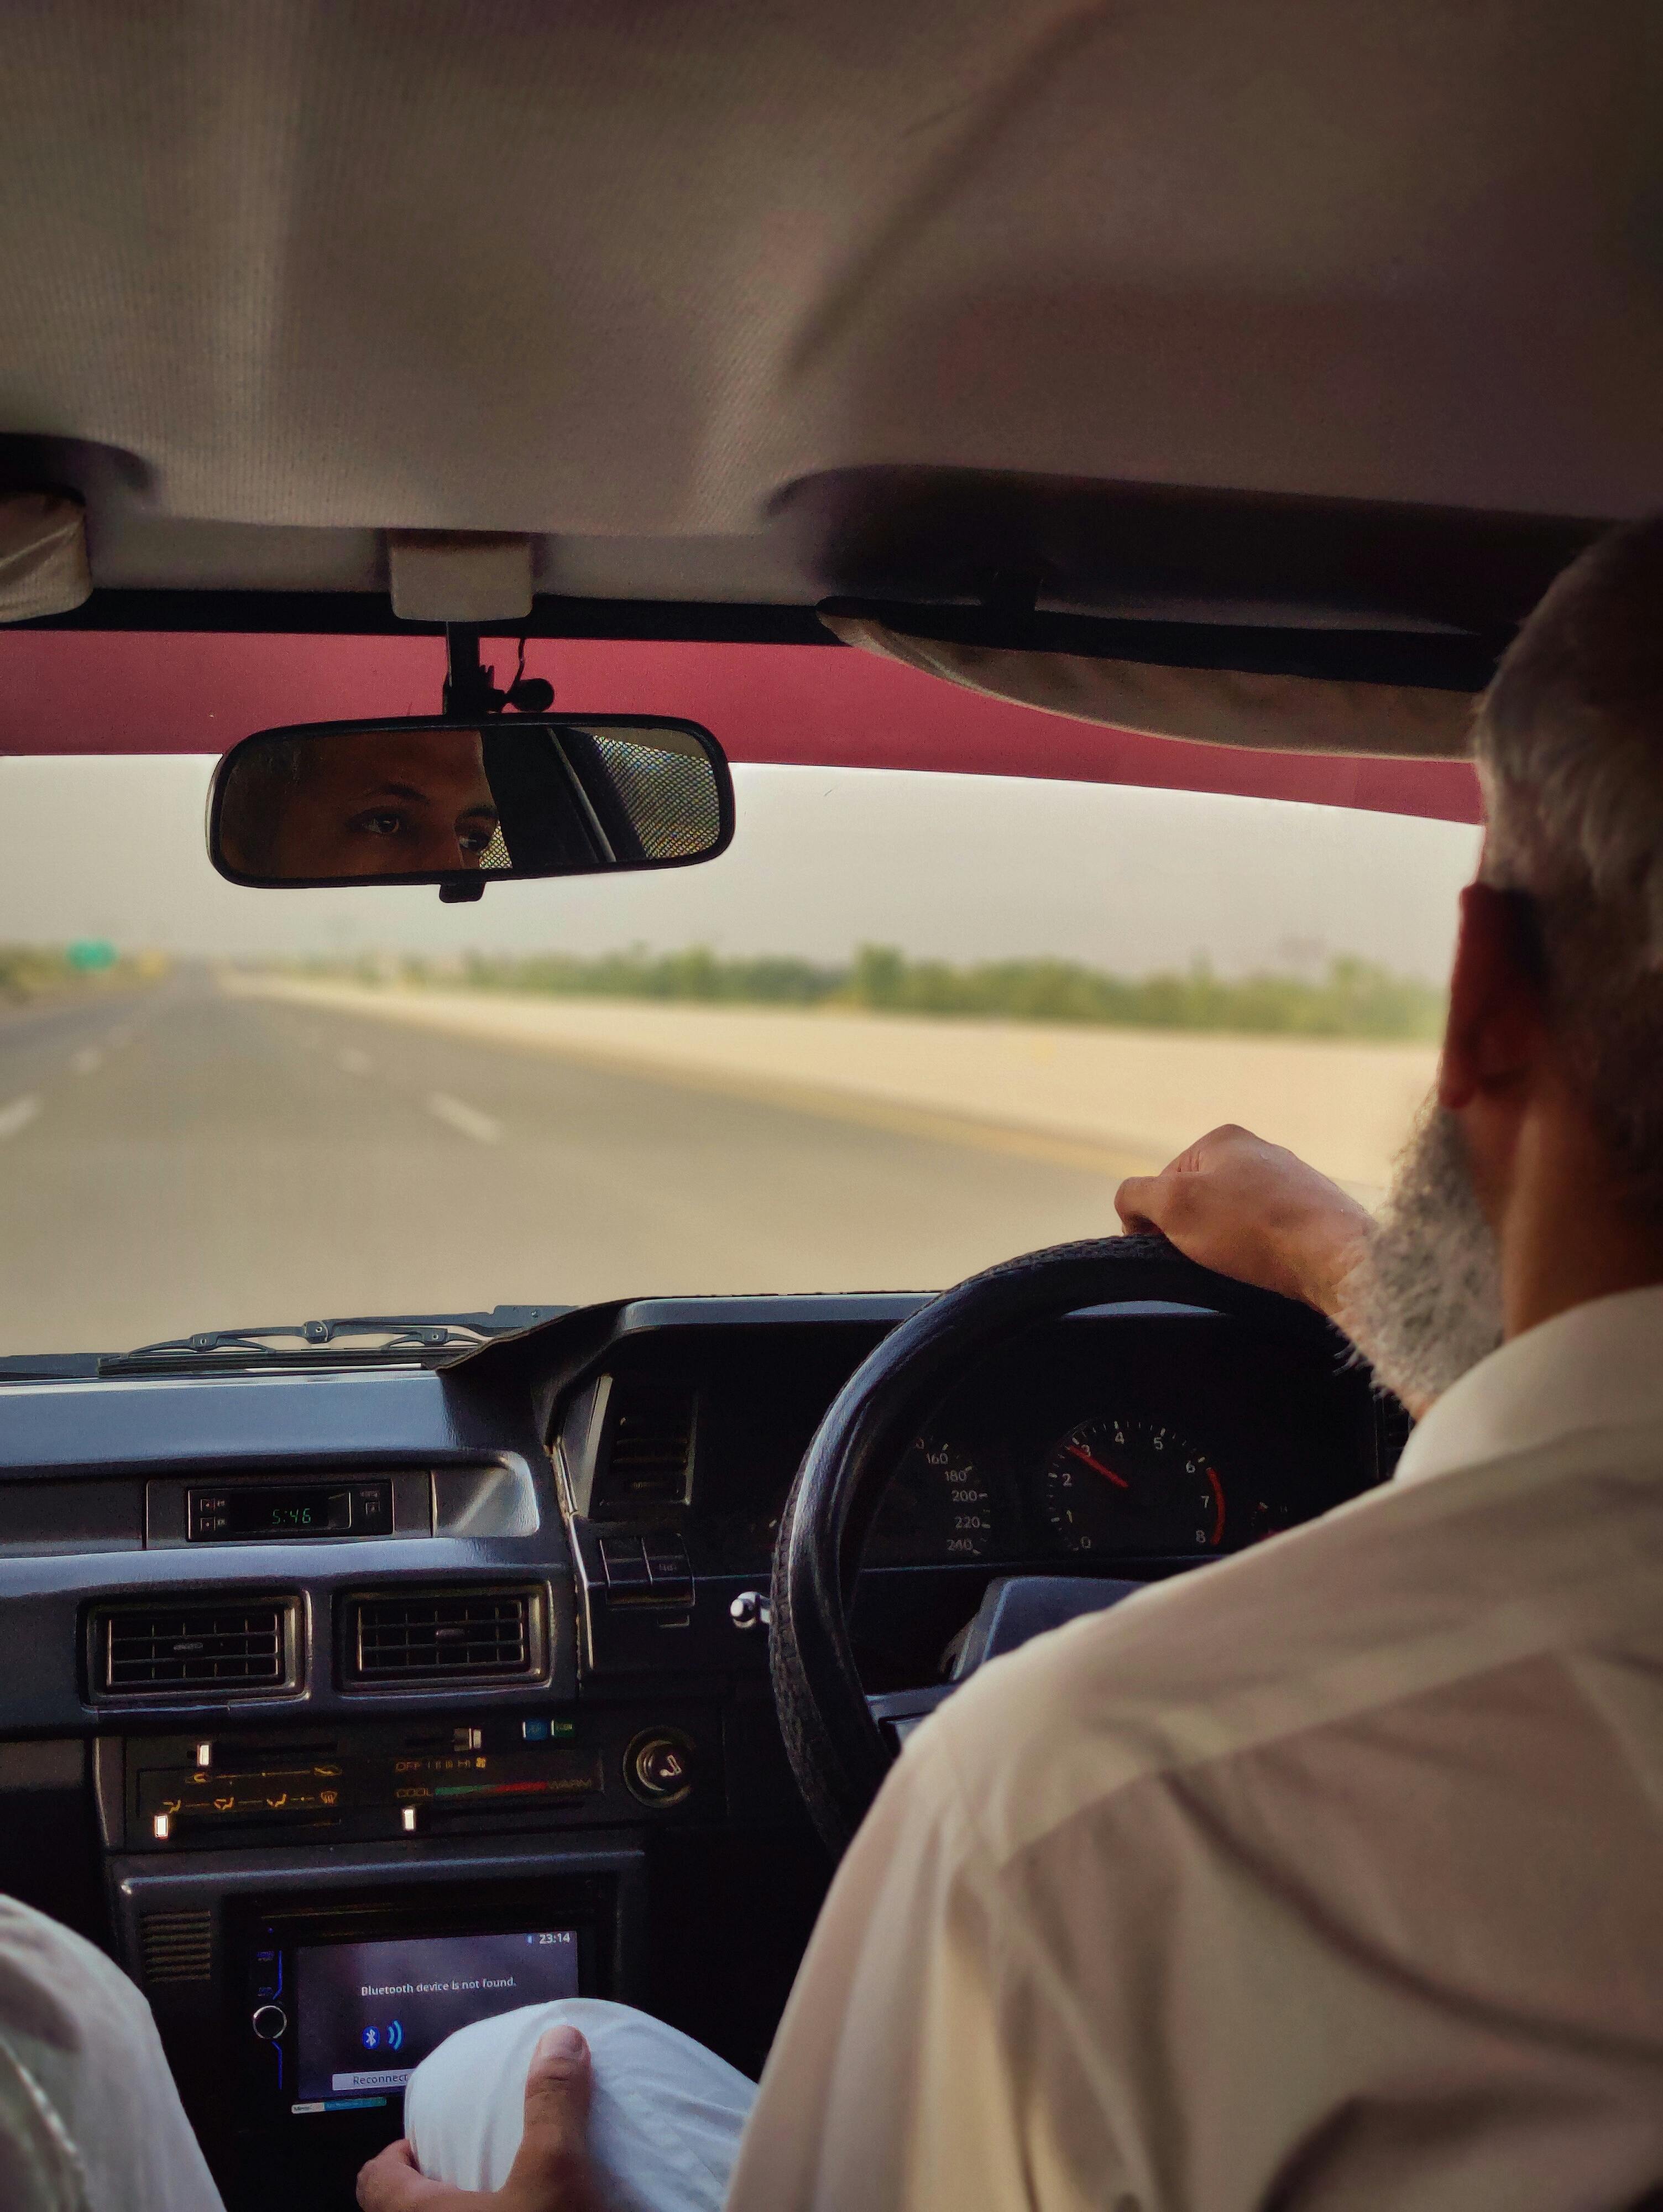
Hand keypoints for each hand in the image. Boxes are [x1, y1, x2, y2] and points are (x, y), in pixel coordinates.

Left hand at [357, 2025, 601, 2211]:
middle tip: (470, 2158)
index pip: (375, 2180)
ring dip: (462, 2205)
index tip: (426, 2141)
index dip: (394, 2156)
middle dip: (433, 2182)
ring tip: (501, 2189)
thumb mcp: (554, 2172)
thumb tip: (560, 2039)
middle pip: (404, 2208)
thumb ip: (552, 2103)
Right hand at [1115, 1124, 1373, 1326]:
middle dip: (1192, 1231)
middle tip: (1201, 1259)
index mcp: (1223, 1139)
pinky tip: (1264, 1267)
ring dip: (1226, 1244)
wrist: (1332, 1256)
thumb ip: (1134, 1195)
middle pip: (1199, 1199)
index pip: (1162, 1181)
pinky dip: (1258, 1252)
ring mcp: (1290, 1182)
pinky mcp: (1313, 1213)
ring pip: (1233, 1219)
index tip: (1163, 1247)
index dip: (1153, 1219)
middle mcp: (1260, 1152)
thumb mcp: (1172, 1204)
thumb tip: (1130, 1208)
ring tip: (1236, 1266)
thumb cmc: (1251, 1227)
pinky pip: (1267, 1234)